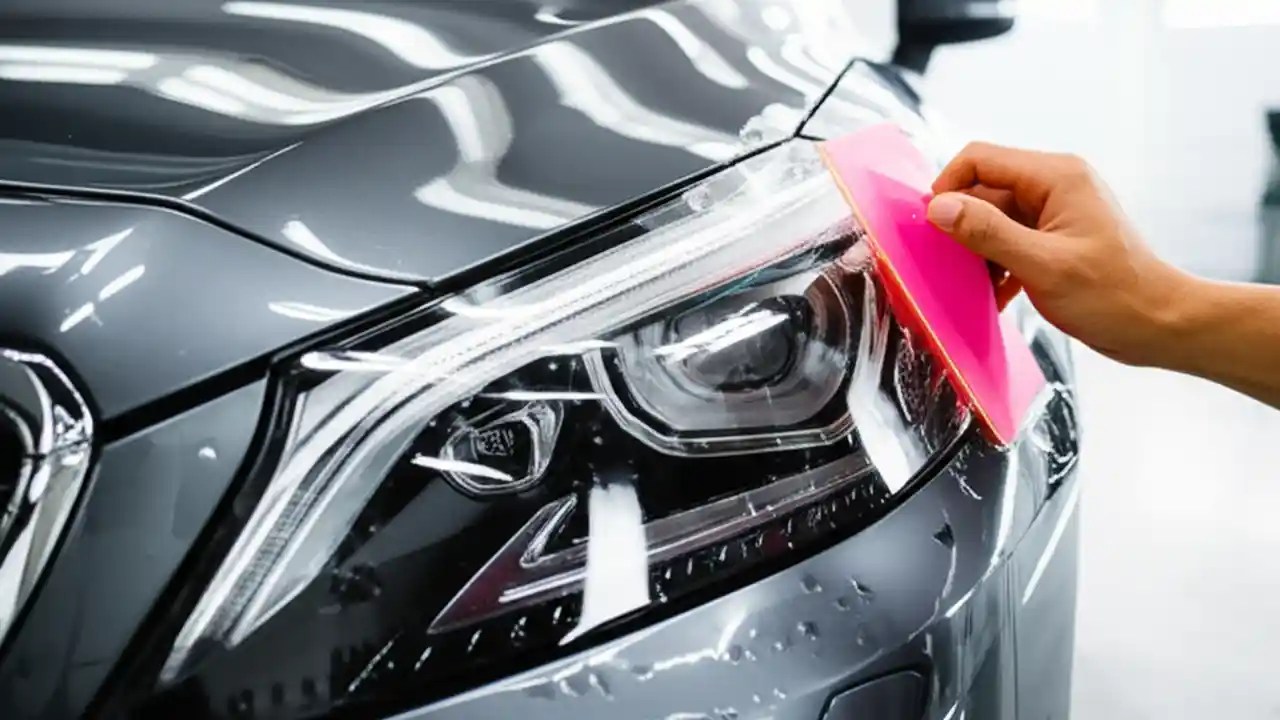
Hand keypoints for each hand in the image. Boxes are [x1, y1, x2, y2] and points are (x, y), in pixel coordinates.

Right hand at [925, 142, 1196, 366]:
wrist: (1160, 325)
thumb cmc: (1112, 295)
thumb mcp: (1042, 264)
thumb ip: (988, 232)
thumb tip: (937, 207)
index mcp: (1056, 176)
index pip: (979, 159)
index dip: (948, 188)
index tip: (932, 229)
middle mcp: (1054, 184)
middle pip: (984, 190)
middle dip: (963, 227)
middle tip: (953, 267)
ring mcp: (1055, 211)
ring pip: (992, 219)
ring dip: (979, 252)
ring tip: (980, 287)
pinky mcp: (1054, 238)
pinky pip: (1008, 240)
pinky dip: (996, 265)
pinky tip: (998, 295)